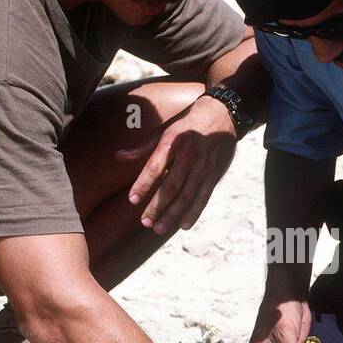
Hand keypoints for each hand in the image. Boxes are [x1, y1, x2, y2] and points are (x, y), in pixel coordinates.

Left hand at [116, 94, 236, 234]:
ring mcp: (204, 166)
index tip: (132, 199)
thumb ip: (143, 146)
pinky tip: (183, 225)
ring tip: (158, 228)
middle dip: (157, 205)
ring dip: (172, 214)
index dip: (143, 184)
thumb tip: (119, 156)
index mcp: (174, 141)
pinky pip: (204, 196)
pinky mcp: (215, 173)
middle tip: (145, 222)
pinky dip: (194, 212)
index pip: (155, 166)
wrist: (223, 114)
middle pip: (171, 185)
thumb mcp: (165, 128)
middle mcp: (189, 154)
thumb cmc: (188, 122)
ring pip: (187, 195)